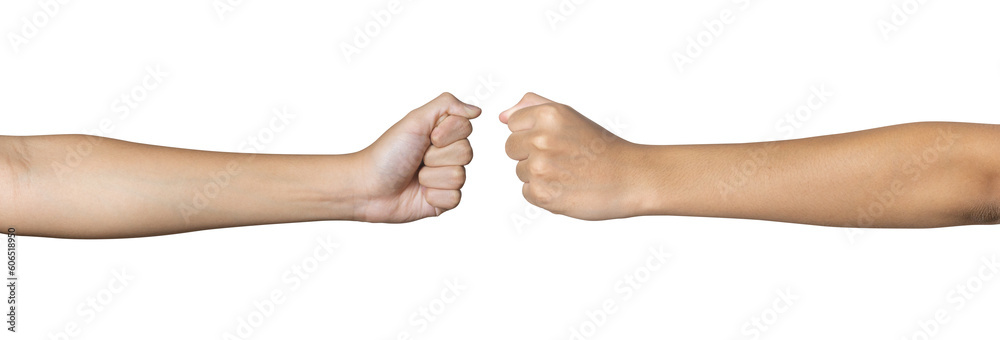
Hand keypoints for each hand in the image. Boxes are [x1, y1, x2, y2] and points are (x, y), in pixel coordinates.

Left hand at [353, 93, 479, 222]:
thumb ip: (447, 105)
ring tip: (415, 177)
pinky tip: (420, 193)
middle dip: (436, 156)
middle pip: (466, 152)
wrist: (368, 187)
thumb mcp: (415, 120)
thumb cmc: (387, 154)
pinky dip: (434, 195)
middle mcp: (446, 155)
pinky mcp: (443, 201)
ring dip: (431, 177)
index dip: (446, 134)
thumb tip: (476, 110)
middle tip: (417, 159)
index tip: (428, 137)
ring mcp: (445, 179)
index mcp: (441, 133)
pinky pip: (455, 197)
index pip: (466, 128)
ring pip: (460, 176)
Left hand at [500, 93, 643, 219]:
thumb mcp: (569, 115)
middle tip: (563, 158)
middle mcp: (541, 139)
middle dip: (531, 153)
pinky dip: (544, 193)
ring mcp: (540, 168)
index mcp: (548, 115)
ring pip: (520, 171)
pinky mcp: (542, 194)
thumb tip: (502, 117)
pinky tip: (567, 188)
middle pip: (511, 148)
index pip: (513, 124)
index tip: (557, 140)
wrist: (630, 178)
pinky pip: (527, 192)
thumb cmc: (601, 148)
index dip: (533, 133)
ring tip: (568, 173)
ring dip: (539, 175)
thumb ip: (533, 107)